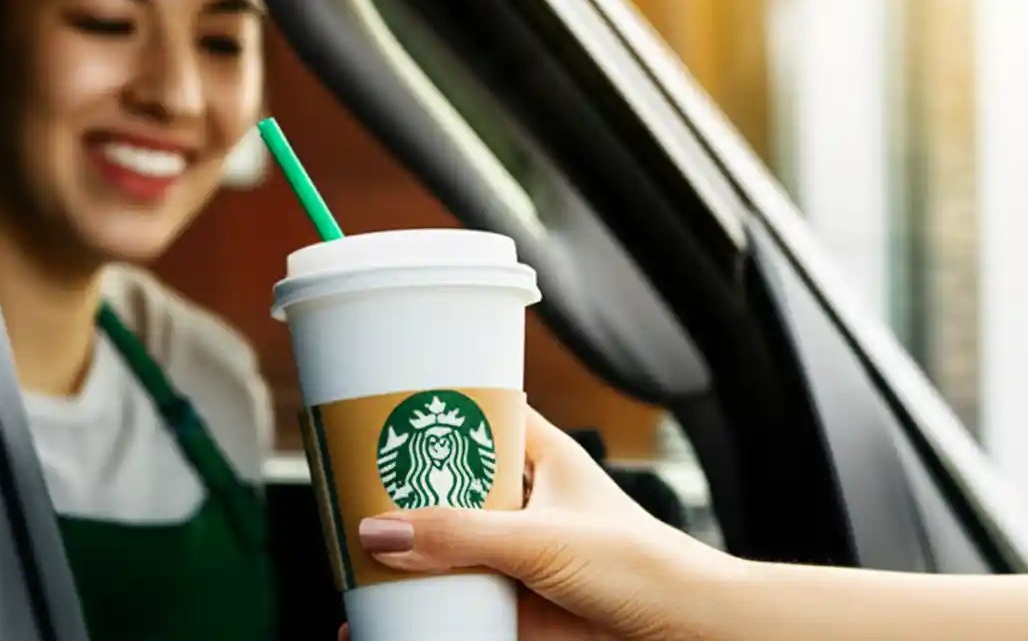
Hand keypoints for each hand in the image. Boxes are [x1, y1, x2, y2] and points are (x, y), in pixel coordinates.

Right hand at [342, 404, 735, 639]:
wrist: (682, 633)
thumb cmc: (639, 565)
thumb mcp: (541, 541)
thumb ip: (461, 537)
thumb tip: (379, 534)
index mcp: (544, 459)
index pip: (483, 417)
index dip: (437, 410)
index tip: (381, 411)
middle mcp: (526, 503)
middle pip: (451, 486)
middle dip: (402, 493)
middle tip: (345, 492)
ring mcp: (518, 556)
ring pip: (447, 548)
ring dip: (404, 556)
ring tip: (348, 557)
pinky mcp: (515, 606)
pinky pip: (455, 603)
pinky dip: (418, 613)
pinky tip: (378, 622)